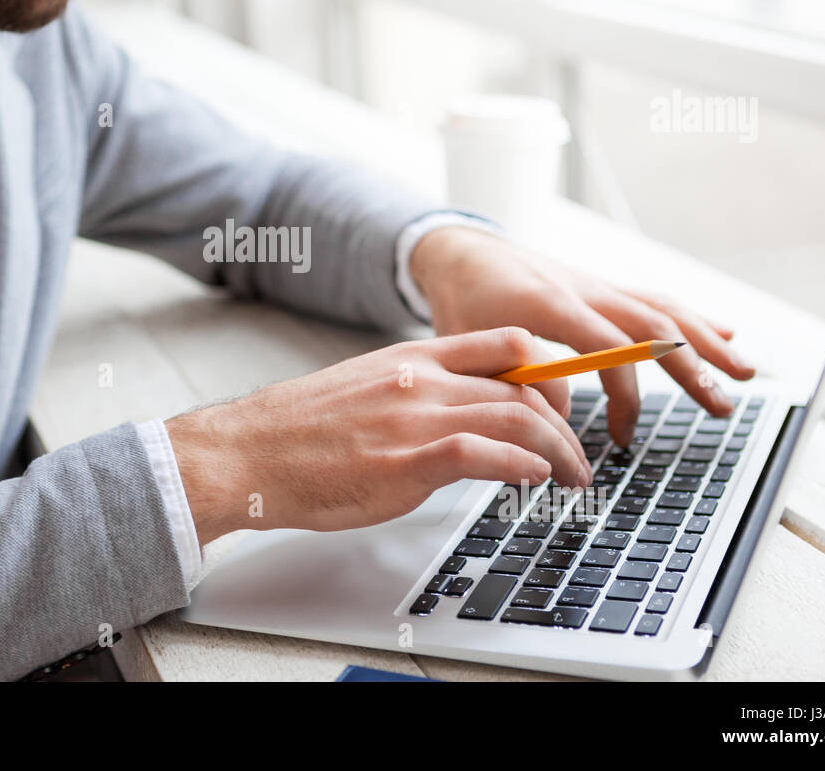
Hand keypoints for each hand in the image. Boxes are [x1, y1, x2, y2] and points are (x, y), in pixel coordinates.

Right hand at [167, 327, 590, 544]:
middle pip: (524, 388)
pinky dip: (524, 467)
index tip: (562, 402)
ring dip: (558, 452)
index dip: (547, 372)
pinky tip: (534, 480)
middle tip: (575, 456)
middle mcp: (421, 379)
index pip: (504, 344)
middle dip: (563, 425)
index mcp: (411, 358)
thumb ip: (412, 396)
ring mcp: (416, 417)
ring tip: (571, 477)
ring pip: (517, 419)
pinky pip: (489, 455)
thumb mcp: (362, 391)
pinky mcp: (409, 461)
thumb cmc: (297, 433)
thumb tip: (452, 421)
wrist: (248, 454)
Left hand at [409, 225, 756, 447]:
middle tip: (722, 405)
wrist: (461, 253)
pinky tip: (725, 331)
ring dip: (707, 342)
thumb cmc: (462, 302)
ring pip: (662, 311)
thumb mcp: (471, 344)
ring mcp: (597, 286)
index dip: (623, 394)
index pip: (607, 349)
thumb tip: (558, 416)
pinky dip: (692, 317)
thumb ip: (513, 378)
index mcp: (550, 303)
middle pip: (652, 326)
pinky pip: (654, 301)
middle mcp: (584, 289)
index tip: (619, 437)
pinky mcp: (602, 288)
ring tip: (745, 373)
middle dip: (692, 367)